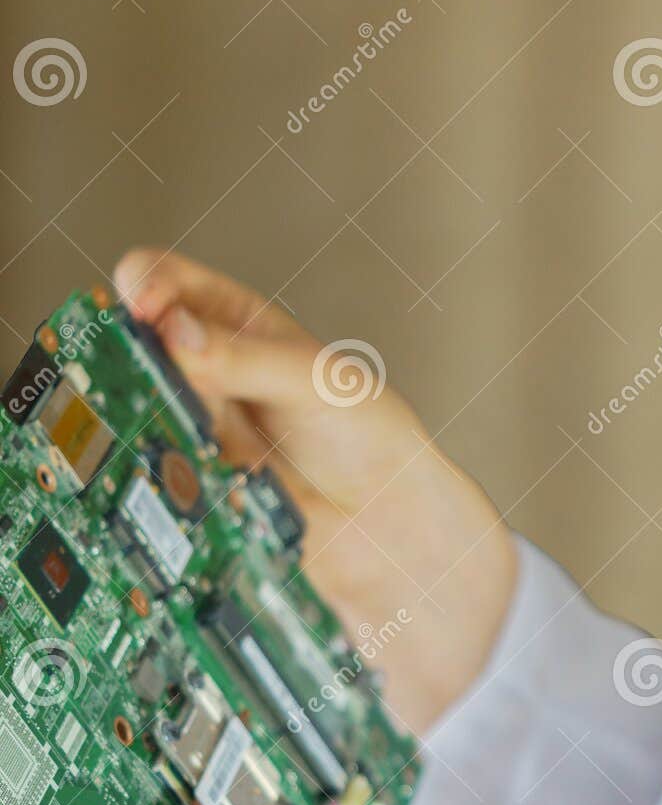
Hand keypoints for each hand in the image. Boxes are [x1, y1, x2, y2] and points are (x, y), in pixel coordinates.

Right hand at [113, 248, 517, 731]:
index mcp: (234, 323)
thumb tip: (176, 335)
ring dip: (143, 410)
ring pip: (134, 405)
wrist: (389, 522)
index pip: (168, 282)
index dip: (146, 283)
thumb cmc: (368, 435)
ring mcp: (189, 426)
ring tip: (186, 427)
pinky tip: (188, 471)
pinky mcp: (186, 480)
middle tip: (149, 369)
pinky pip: (149, 466)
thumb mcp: (316, 381)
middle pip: (134, 343)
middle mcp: (202, 371)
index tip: (144, 306)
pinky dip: (155, 464)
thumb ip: (246, 359)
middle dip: (129, 351)